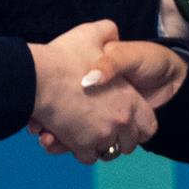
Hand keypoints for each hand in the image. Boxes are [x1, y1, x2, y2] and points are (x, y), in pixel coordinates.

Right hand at [29, 22, 157, 164]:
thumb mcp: (92, 33)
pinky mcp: (82, 145)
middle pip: (127, 144)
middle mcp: (120, 121)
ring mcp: (101, 135)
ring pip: (106, 151)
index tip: (127, 123)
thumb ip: (107, 31)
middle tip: (101, 126)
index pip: (148, 127)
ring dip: (96, 145)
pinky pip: (87, 157)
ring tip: (83, 131)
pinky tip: (71, 136)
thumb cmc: (66, 56)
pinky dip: (80, 150)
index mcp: (130, 99)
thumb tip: (113, 32)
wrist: (39, 77)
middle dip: (115, 138)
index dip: (139, 127)